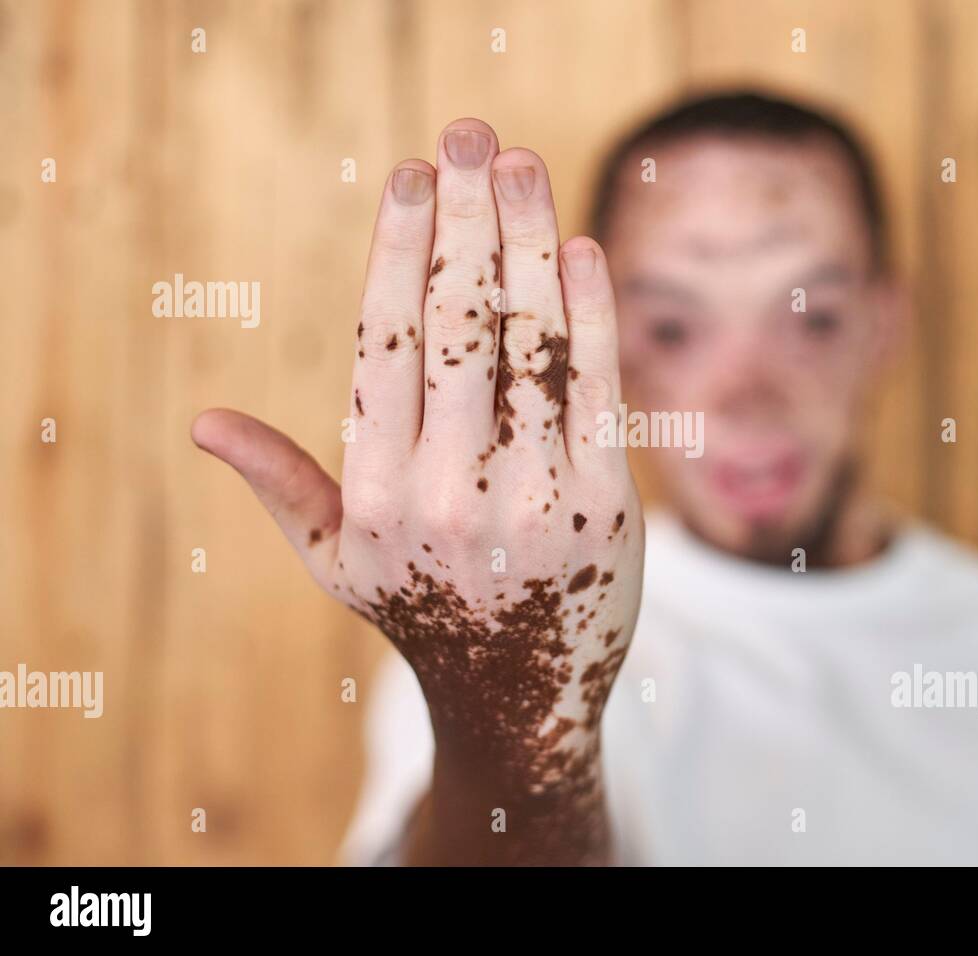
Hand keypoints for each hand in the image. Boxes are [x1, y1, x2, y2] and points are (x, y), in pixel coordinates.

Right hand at [192, 118, 643, 863]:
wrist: (521, 702)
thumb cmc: (424, 610)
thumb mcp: (341, 558)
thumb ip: (281, 483)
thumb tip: (203, 422)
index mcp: (376, 495)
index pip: (385, 347)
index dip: (400, 253)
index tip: (413, 177)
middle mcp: (449, 495)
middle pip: (457, 329)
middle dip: (466, 219)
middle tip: (471, 134)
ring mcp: (532, 501)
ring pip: (530, 347)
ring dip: (528, 242)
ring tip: (524, 164)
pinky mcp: (602, 507)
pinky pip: (597, 393)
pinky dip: (590, 316)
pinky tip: (578, 250)